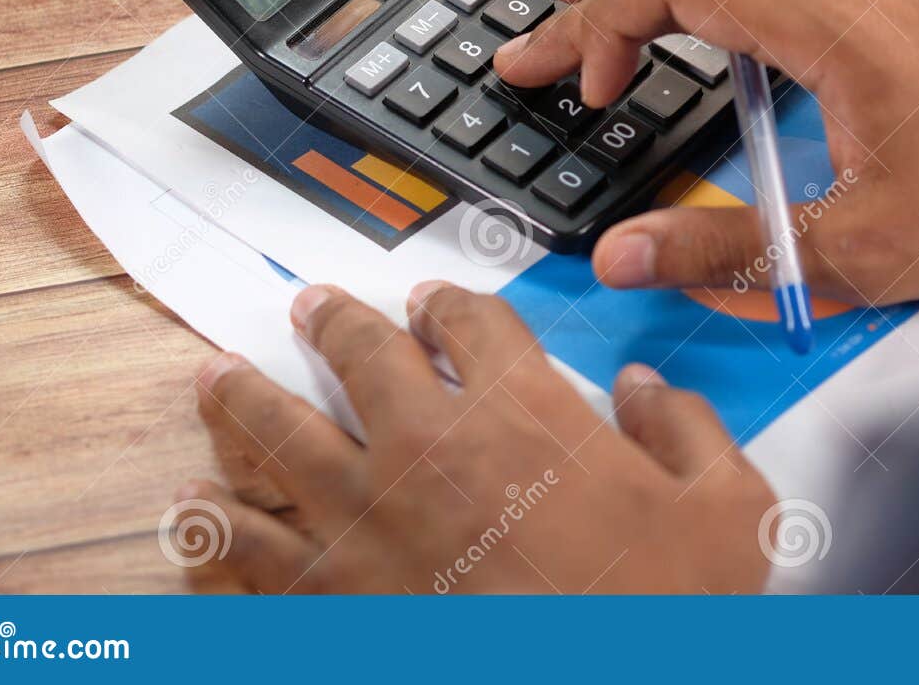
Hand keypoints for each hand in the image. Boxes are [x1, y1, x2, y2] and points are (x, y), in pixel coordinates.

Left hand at [180, 282, 775, 593]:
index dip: (451, 303)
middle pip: (358, 354)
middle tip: (311, 308)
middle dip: (332, 321)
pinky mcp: (323, 602)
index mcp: (521, 414)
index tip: (436, 303)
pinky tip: (191, 510)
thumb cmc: (665, 614)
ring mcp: (364, 525)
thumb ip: (688, 431)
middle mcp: (428, 450)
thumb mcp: (727, 511)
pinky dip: (213, 527)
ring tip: (217, 379)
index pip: (472, 324)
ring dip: (244, 400)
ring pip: (279, 436)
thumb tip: (650, 390)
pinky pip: (247, 552)